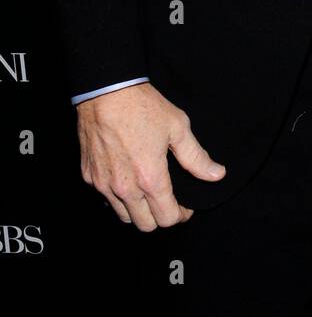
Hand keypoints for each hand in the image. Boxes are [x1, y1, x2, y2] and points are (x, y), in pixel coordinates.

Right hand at [77, 82, 225, 229]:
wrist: (106, 91)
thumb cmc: (143, 107)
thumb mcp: (178, 127)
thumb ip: (196, 157)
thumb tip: (217, 174)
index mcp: (150, 178)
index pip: (167, 218)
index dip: (181, 215)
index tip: (186, 207)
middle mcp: (125, 187)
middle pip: (145, 225)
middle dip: (160, 217)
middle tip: (168, 201)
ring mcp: (104, 184)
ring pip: (124, 216)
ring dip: (138, 210)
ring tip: (148, 192)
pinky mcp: (89, 176)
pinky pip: (106, 199)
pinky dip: (118, 197)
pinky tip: (128, 179)